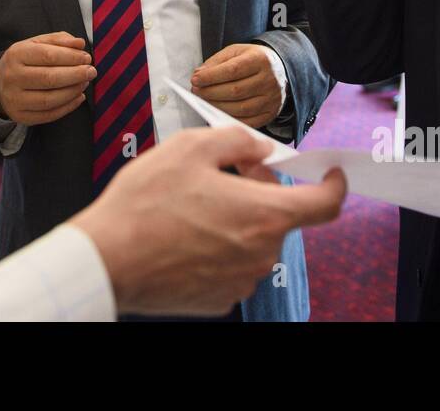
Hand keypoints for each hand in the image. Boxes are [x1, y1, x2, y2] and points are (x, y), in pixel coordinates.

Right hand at [0, 31, 93, 125]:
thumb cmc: (23, 60)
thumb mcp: (36, 43)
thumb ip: (59, 40)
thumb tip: (80, 43)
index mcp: (16, 55)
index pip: (47, 55)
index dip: (71, 57)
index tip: (87, 58)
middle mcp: (13, 78)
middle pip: (49, 78)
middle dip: (76, 75)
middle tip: (91, 71)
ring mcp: (15, 99)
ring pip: (50, 99)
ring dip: (73, 91)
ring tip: (84, 83)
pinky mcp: (21, 116)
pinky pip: (49, 115)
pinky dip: (68, 107)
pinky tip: (78, 97)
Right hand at [70, 126, 345, 315]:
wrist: (106, 259)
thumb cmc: (145, 204)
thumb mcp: (189, 148)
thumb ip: (237, 140)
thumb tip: (260, 148)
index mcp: (264, 215)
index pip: (324, 205)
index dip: (333, 185)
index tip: (330, 173)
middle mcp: (260, 254)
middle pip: (278, 216)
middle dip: (259, 191)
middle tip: (224, 172)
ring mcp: (240, 281)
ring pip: (252, 240)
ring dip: (235, 219)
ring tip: (191, 204)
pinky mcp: (217, 299)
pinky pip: (231, 264)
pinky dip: (217, 246)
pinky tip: (183, 233)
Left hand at [191, 44, 284, 128]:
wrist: (279, 70)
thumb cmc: (252, 60)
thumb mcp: (235, 52)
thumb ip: (216, 62)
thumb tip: (198, 76)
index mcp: (260, 60)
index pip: (233, 70)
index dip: (211, 76)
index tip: (195, 79)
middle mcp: (269, 80)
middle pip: (235, 91)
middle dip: (210, 92)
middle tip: (196, 91)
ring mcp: (271, 99)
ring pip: (240, 108)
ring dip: (217, 106)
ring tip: (204, 100)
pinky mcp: (270, 113)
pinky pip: (247, 122)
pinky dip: (229, 118)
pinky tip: (218, 111)